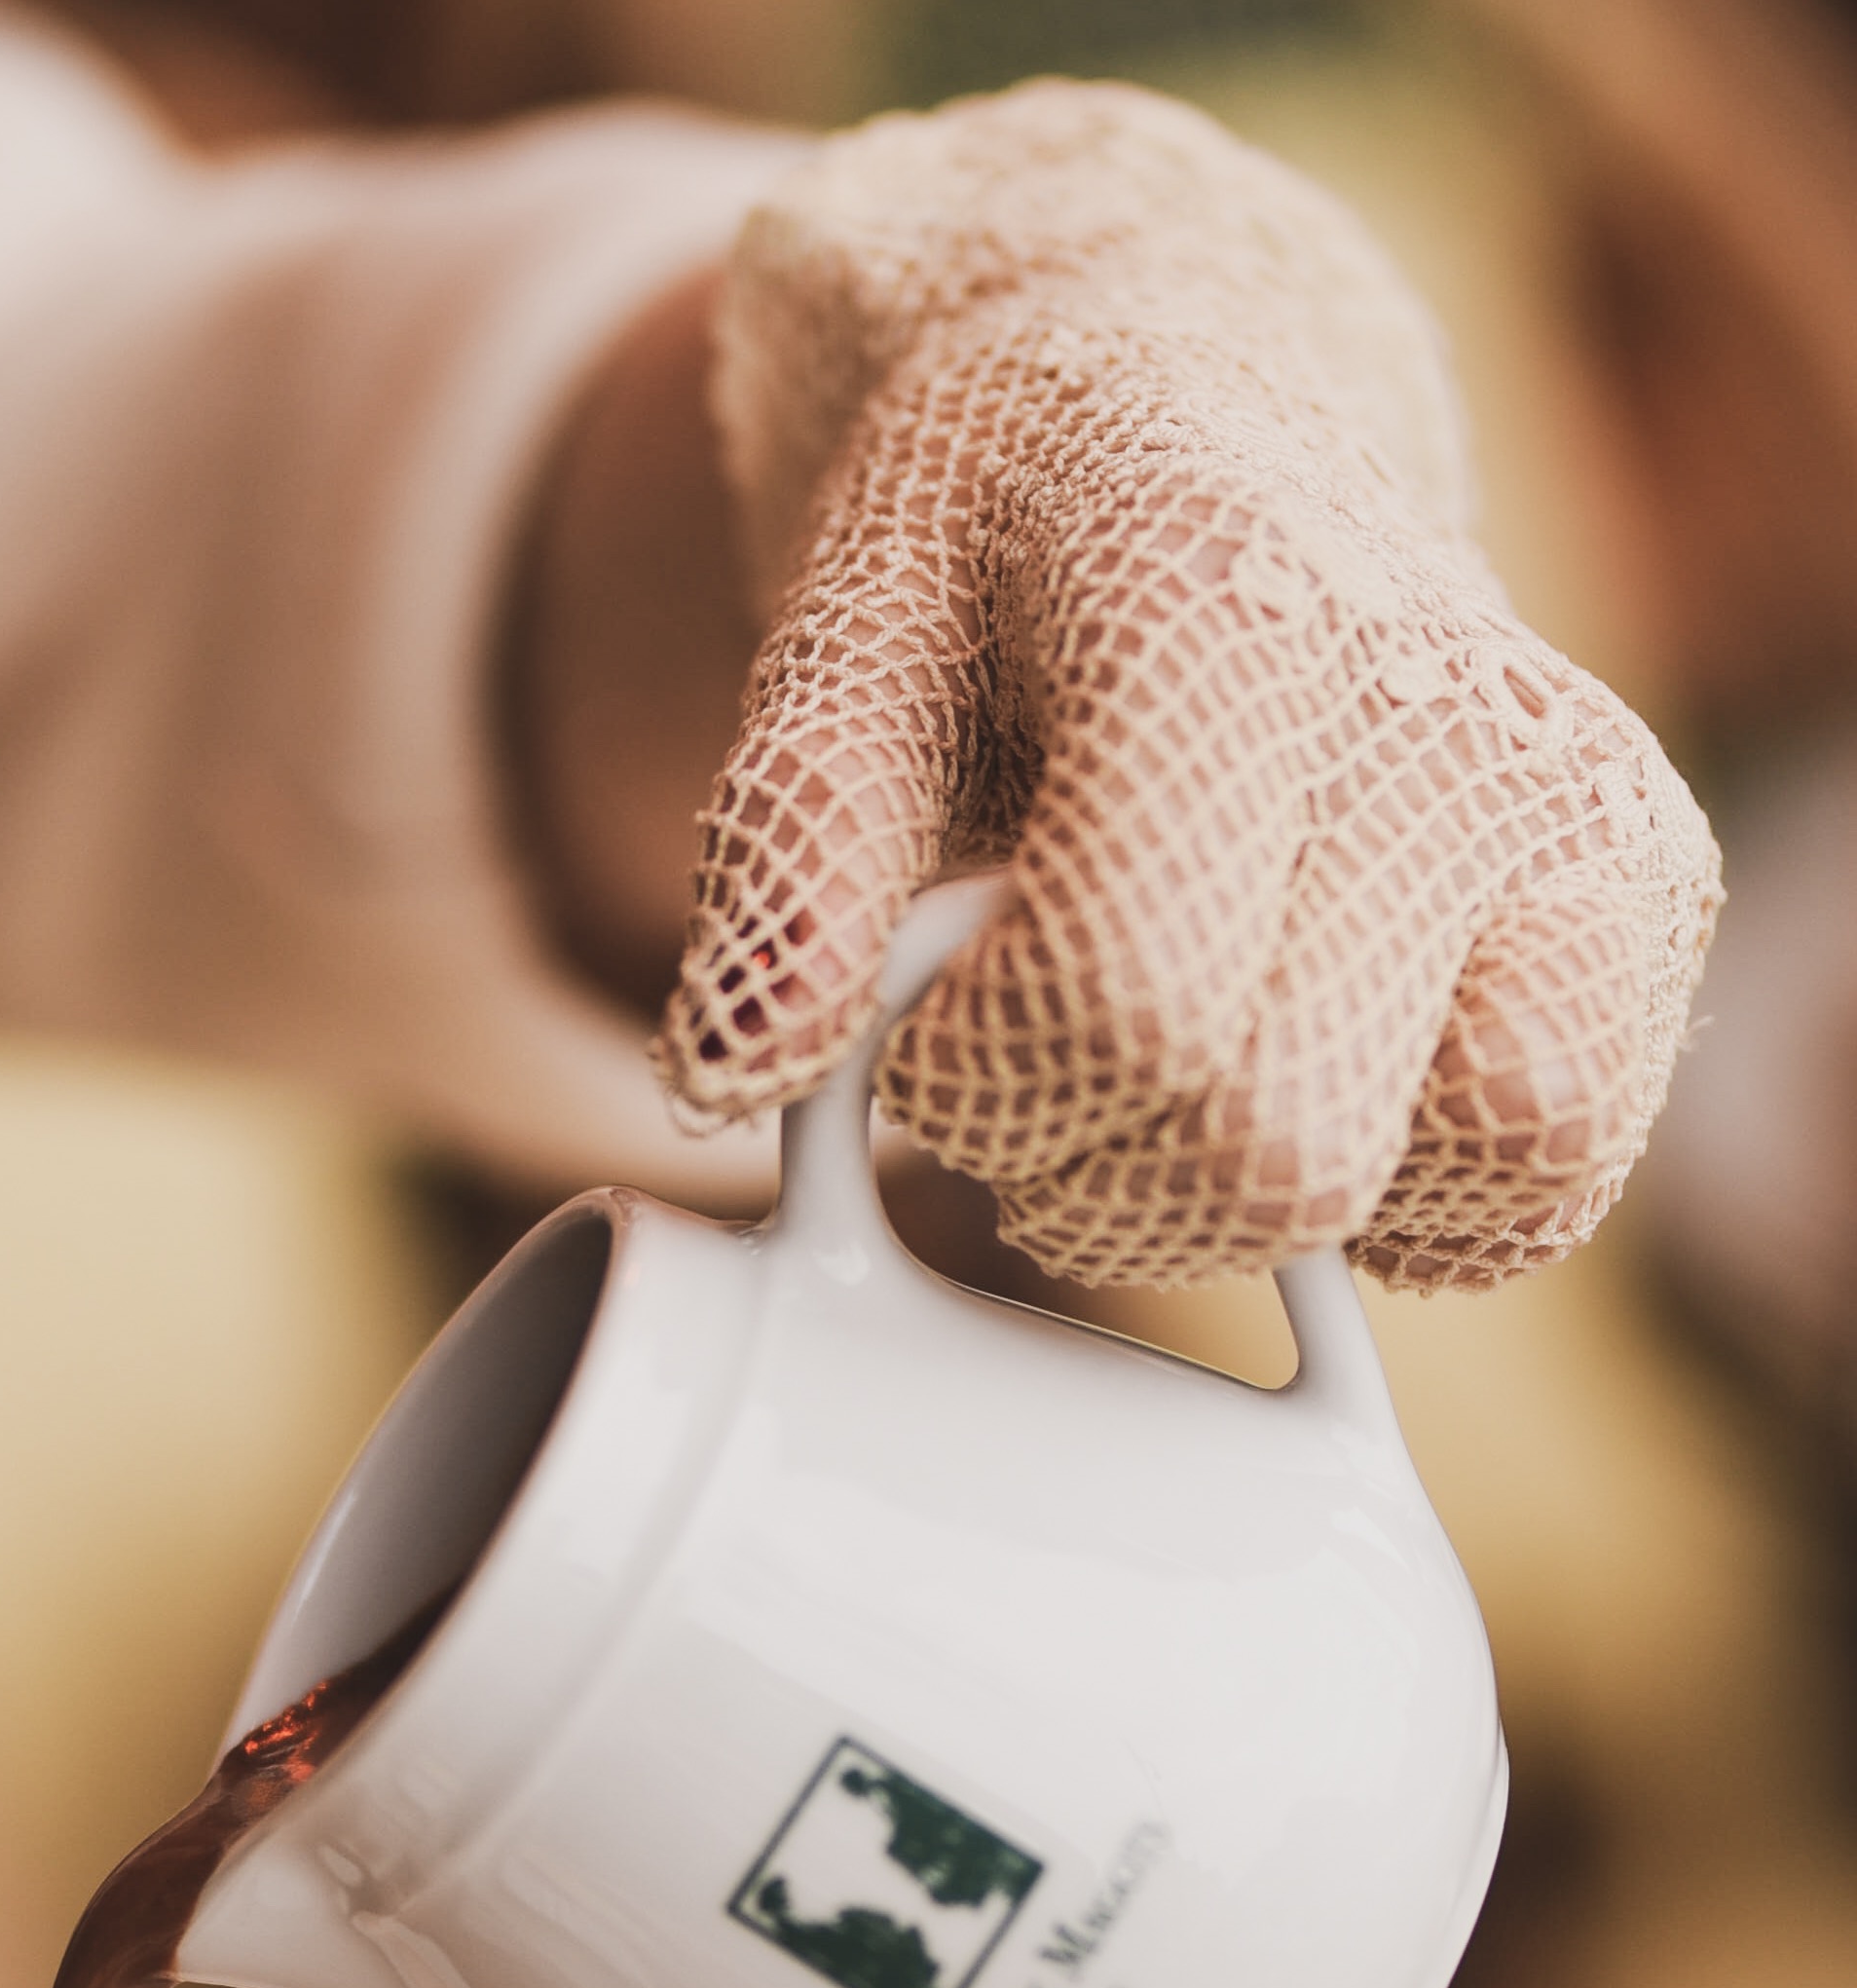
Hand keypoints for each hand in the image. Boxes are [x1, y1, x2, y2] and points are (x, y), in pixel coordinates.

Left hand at [644, 82, 1719, 1287]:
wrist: (1201, 401)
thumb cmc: (1000, 543)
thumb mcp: (843, 637)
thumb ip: (785, 848)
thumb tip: (728, 1072)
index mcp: (1226, 612)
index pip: (1123, 1007)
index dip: (984, 1079)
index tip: (923, 1025)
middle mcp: (1445, 704)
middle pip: (1264, 1145)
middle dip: (1086, 1164)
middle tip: (1023, 1054)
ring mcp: (1577, 803)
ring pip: (1409, 1188)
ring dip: (1228, 1201)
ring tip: (1155, 1060)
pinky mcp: (1645, 897)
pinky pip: (1537, 1175)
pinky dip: (1397, 1198)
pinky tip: (1299, 1077)